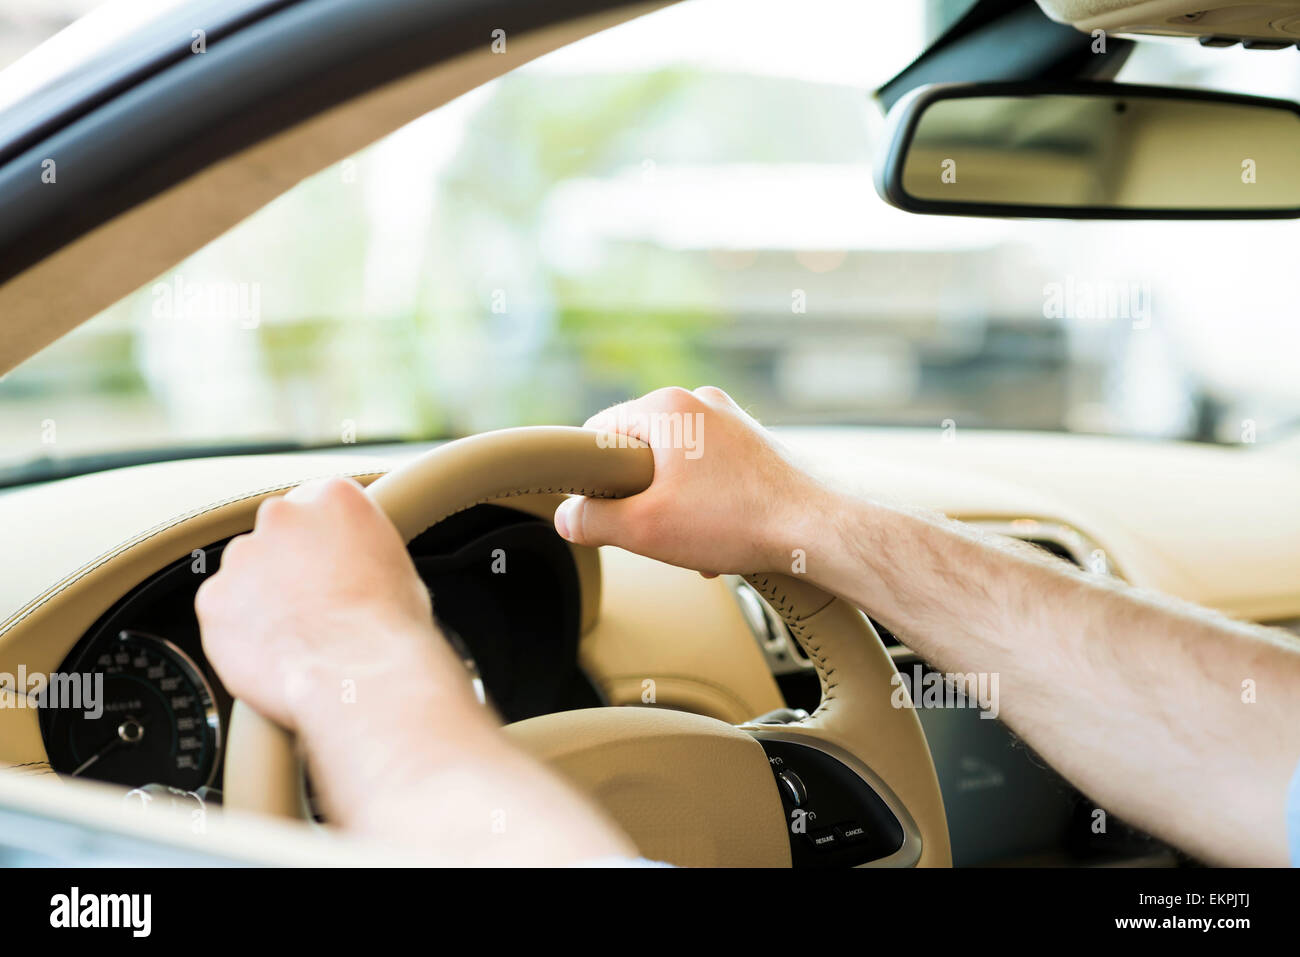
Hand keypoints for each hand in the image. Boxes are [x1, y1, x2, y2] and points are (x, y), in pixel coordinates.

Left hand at [197, 475, 637, 862]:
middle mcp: (283, 514)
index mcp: (335, 496)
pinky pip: (222, 612)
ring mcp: (243, 556)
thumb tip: (359, 565)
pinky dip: (238, 631)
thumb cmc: (395, 631)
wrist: (364, 677)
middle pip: (277, 533)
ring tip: (297, 637)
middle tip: (315, 606)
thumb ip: (363, 549)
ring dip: (261, 597)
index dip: (325, 542)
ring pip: (245, 573)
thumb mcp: (398, 566)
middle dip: (288, 566)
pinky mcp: (215, 601)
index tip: (329, 567)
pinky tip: (272, 653)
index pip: (319, 504)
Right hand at [554, 386, 827, 576]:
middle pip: (638, 454)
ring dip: (674, 508)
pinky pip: (708, 474)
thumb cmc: (736, 521)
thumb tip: (567, 517)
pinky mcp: (754, 444)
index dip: (590, 477)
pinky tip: (719, 539)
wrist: (814, 530)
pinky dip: (705, 506)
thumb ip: (591, 520)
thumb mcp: (643, 528)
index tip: (600, 510)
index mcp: (666, 406)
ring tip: (694, 542)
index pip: (597, 432)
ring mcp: (730, 421)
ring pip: (675, 468)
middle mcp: (699, 402)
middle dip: (641, 499)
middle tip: (655, 532)